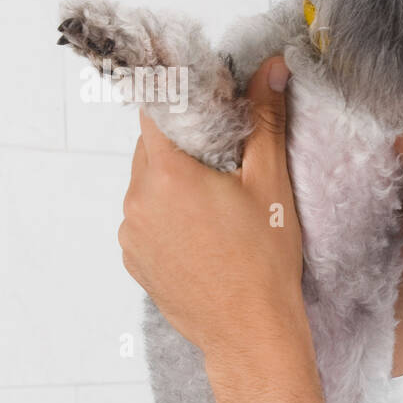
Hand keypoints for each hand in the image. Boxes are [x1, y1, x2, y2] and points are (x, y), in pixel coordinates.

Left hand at [119, 57, 324, 402]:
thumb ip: (265, 119)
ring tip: (222, 203)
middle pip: (153, 148)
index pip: (156, 108)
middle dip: (186, 144)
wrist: (250, 334)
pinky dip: (172, 216)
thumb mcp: (270, 182)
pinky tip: (209, 234)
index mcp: (165, 173)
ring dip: (178, 183)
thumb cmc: (264, 263)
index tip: (204, 96)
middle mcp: (136, 200)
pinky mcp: (136, 260)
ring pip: (149, 185)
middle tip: (228, 156)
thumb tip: (271, 68)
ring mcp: (131, 234)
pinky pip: (148, 221)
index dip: (181, 97)